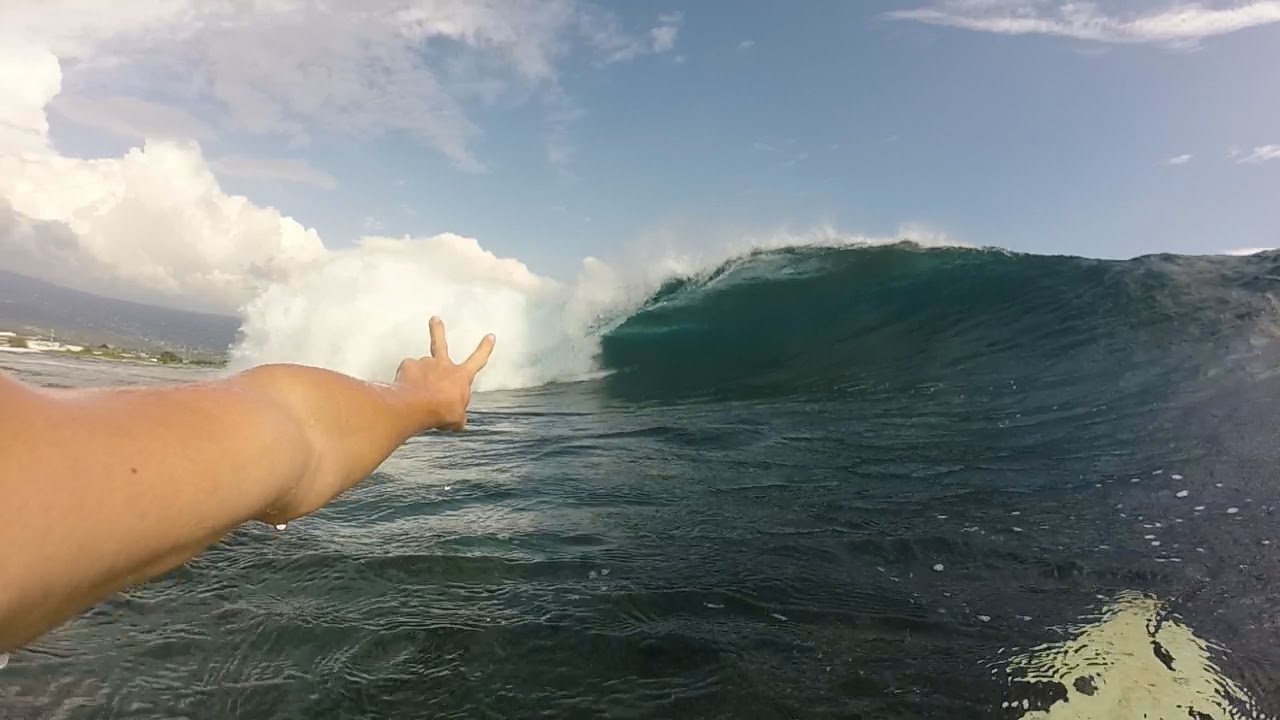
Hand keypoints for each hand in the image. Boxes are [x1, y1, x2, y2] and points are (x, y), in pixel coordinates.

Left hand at [394, 316, 495, 430]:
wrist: (415, 407)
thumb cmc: (440, 412)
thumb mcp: (456, 419)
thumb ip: (458, 415)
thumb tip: (458, 420)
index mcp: (460, 376)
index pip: (477, 360)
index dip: (485, 348)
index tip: (490, 336)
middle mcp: (443, 365)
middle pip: (440, 343)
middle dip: (438, 330)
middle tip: (434, 318)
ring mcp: (424, 364)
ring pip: (420, 367)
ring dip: (417, 375)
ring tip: (413, 390)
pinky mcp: (407, 366)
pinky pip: (406, 374)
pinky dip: (405, 381)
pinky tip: (404, 390)